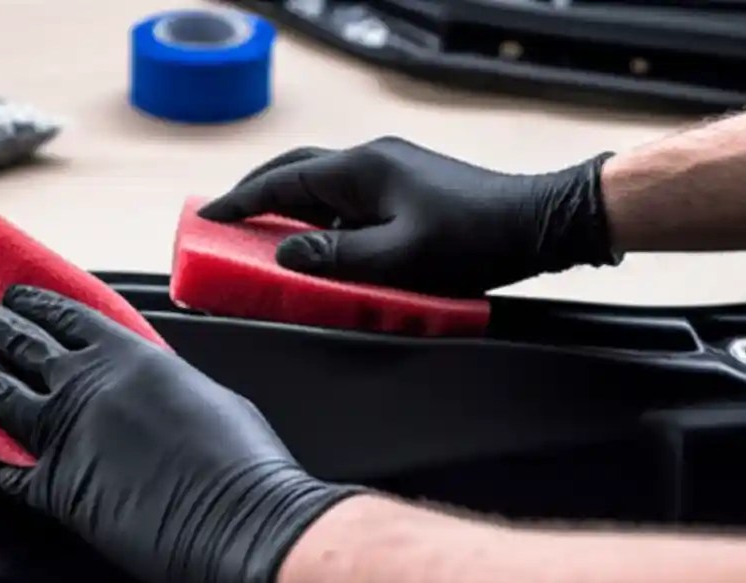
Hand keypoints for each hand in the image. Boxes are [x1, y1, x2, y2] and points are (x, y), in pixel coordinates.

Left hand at [0, 285, 360, 582]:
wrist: (239, 521)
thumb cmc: (243, 460)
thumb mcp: (205, 395)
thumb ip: (162, 383)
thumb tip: (148, 389)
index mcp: (129, 356)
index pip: (66, 317)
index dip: (34, 304)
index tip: (14, 294)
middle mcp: (87, 385)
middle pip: (19, 342)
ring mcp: (64, 435)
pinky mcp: (56, 487)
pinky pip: (11, 472)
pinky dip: (2, 466)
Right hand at [199, 136, 620, 295]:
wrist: (538, 222)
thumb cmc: (473, 240)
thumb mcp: (400, 258)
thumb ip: (337, 259)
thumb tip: (285, 256)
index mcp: (362, 169)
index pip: (283, 181)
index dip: (242, 201)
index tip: (208, 216)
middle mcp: (370, 160)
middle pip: (296, 172)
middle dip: (257, 194)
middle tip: (225, 220)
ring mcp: (390, 171)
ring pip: (321, 186)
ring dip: (288, 207)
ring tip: (260, 236)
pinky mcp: (406, 187)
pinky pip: (346, 199)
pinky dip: (320, 218)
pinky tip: (316, 245)